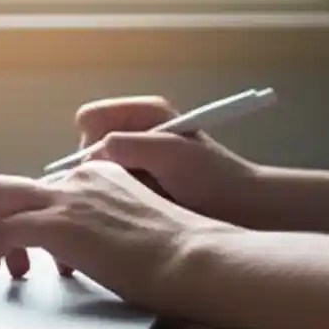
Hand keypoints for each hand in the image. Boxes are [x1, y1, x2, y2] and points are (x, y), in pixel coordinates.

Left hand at [0, 161, 232, 309]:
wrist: (197, 261)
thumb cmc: (179, 259)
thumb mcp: (132, 232)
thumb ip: (99, 231)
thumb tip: (71, 256)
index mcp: (100, 176)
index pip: (42, 190)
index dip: (28, 223)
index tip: (33, 254)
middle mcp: (79, 179)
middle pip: (6, 187)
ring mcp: (67, 199)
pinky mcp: (58, 225)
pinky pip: (0, 232)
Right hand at [74, 96, 259, 221]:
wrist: (242, 211)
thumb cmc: (213, 177)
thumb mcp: (170, 153)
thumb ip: (127, 146)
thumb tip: (89, 158)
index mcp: (143, 114)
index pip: (90, 119)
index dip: (90, 142)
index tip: (105, 167)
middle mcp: (134, 133)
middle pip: (86, 147)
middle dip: (93, 171)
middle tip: (116, 193)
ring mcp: (134, 160)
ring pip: (92, 173)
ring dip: (100, 190)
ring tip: (126, 206)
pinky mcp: (135, 185)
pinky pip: (105, 190)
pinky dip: (108, 202)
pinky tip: (126, 214)